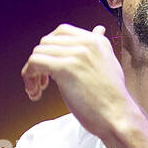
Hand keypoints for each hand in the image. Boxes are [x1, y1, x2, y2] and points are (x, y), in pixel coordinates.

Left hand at [20, 24, 134, 140]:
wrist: (118, 117)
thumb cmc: (111, 99)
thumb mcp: (108, 65)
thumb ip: (97, 49)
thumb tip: (98, 30)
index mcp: (96, 41)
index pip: (61, 32)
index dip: (50, 49)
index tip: (50, 68)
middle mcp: (87, 42)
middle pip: (46, 42)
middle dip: (40, 61)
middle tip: (43, 83)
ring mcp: (77, 54)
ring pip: (38, 52)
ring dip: (32, 72)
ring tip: (38, 90)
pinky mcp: (66, 67)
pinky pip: (34, 63)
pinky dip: (28, 77)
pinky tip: (35, 92)